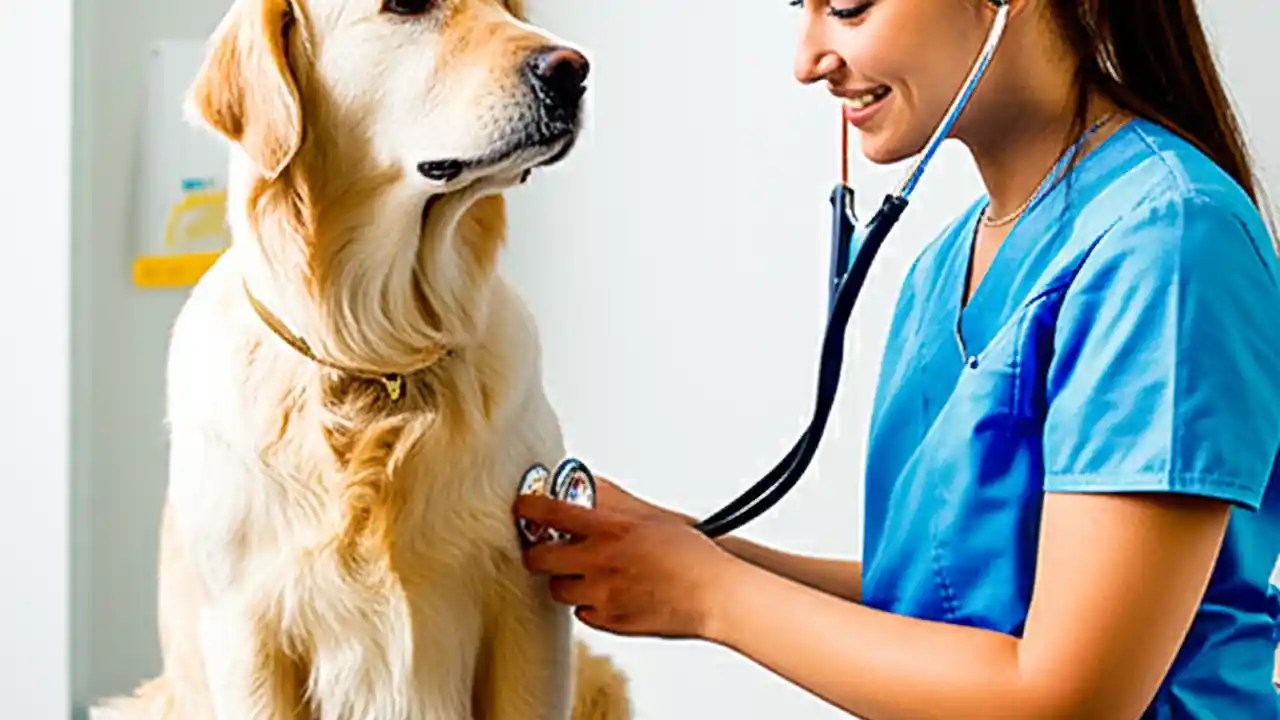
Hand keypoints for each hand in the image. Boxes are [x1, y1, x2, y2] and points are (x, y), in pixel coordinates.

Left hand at [514, 482, 737, 639]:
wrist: (713, 594)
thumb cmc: (690, 554)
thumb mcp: (649, 515)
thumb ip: (612, 501)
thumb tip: (588, 487)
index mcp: (608, 530)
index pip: (550, 512)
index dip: (528, 508)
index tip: (523, 507)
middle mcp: (599, 563)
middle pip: (539, 558)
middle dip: (539, 552)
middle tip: (548, 548)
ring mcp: (601, 596)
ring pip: (557, 589)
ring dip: (566, 579)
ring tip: (587, 573)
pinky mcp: (609, 621)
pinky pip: (581, 613)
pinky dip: (589, 604)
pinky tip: (608, 592)